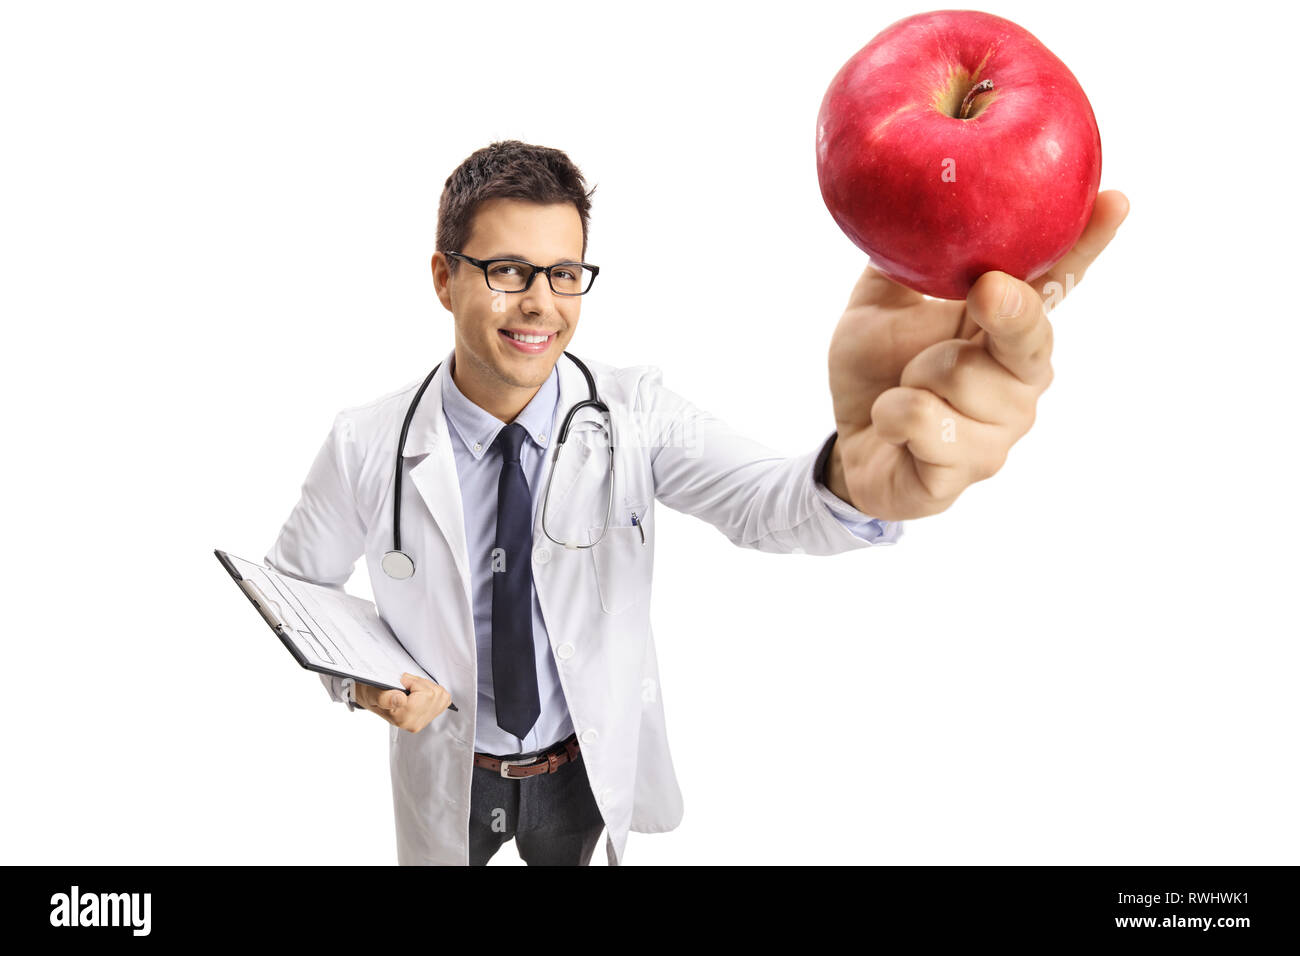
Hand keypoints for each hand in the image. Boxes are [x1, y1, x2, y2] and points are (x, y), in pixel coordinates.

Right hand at [355, 673, 452, 732]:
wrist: (373, 700)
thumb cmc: (374, 695)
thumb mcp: (374, 693)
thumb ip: (385, 698)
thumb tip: (399, 699)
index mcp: (403, 718)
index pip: (426, 694)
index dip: (413, 682)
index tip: (402, 683)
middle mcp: (415, 724)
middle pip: (435, 693)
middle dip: (421, 683)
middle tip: (406, 685)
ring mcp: (423, 722)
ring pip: (441, 695)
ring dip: (427, 686)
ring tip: (412, 689)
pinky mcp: (430, 717)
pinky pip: (444, 700)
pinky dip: (435, 692)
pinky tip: (420, 693)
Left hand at [825, 190, 1129, 520]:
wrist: (849, 445)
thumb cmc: (875, 372)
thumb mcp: (878, 305)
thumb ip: (903, 257)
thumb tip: (911, 191)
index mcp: (1005, 328)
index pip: (1056, 282)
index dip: (1087, 244)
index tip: (1115, 201)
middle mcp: (1019, 379)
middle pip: (1030, 335)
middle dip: (1010, 311)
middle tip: (987, 290)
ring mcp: (1001, 430)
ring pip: (961, 379)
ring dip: (912, 377)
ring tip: (904, 387)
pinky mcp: (968, 470)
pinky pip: (925, 423)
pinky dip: (892, 414)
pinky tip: (891, 424)